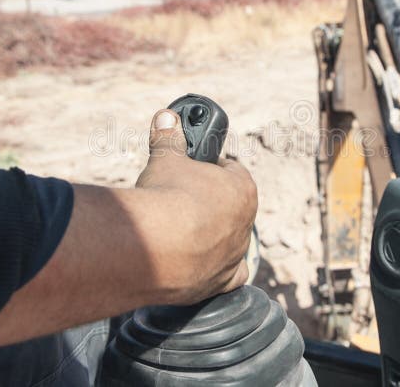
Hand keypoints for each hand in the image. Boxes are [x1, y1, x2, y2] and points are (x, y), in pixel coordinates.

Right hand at [134, 109, 257, 304]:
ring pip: (227, 241)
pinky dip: (216, 271)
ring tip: (179, 231)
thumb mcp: (166, 158)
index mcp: (242, 190)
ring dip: (209, 236)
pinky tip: (198, 264)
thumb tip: (166, 117)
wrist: (153, 248)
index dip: (211, 168)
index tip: (194, 169)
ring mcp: (234, 256)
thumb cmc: (166, 197)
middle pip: (229, 207)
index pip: (231, 171)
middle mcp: (246, 224)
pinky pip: (228, 276)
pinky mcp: (220, 283)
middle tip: (182, 198)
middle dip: (209, 202)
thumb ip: (169, 137)